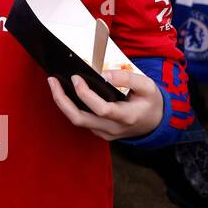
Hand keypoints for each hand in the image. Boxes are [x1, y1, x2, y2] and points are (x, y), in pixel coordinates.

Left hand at [46, 69, 162, 140]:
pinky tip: (66, 92)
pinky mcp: (99, 132)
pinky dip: (70, 106)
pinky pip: (81, 120)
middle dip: (62, 100)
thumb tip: (103, 74)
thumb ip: (127, 78)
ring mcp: (105, 132)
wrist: (155, 123)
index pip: (102, 109)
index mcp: (127, 117)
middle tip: (52, 80)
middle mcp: (113, 128)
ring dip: (62, 102)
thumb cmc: (151, 102)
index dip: (86, 94)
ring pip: (77, 121)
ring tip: (54, 83)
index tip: (76, 78)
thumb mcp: (147, 86)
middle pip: (80, 119)